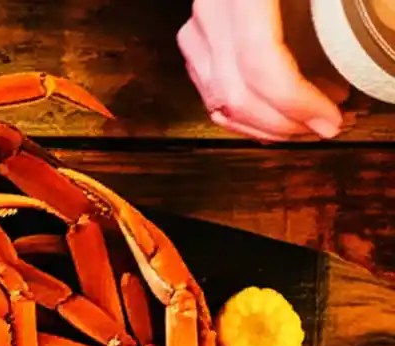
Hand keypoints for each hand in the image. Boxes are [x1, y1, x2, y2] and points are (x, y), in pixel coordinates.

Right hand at [178, 0, 345, 140]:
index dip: (295, 103)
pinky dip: (242, 113)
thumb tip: (352, 73)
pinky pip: (210, 90)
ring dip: (263, 125)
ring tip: (305, 124)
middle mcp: (211, 13)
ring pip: (216, 100)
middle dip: (282, 123)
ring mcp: (196, 27)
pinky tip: (275, 115)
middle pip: (233, 92)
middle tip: (323, 128)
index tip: (330, 119)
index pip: (259, 64)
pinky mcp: (195, 36)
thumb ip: (335, 17)